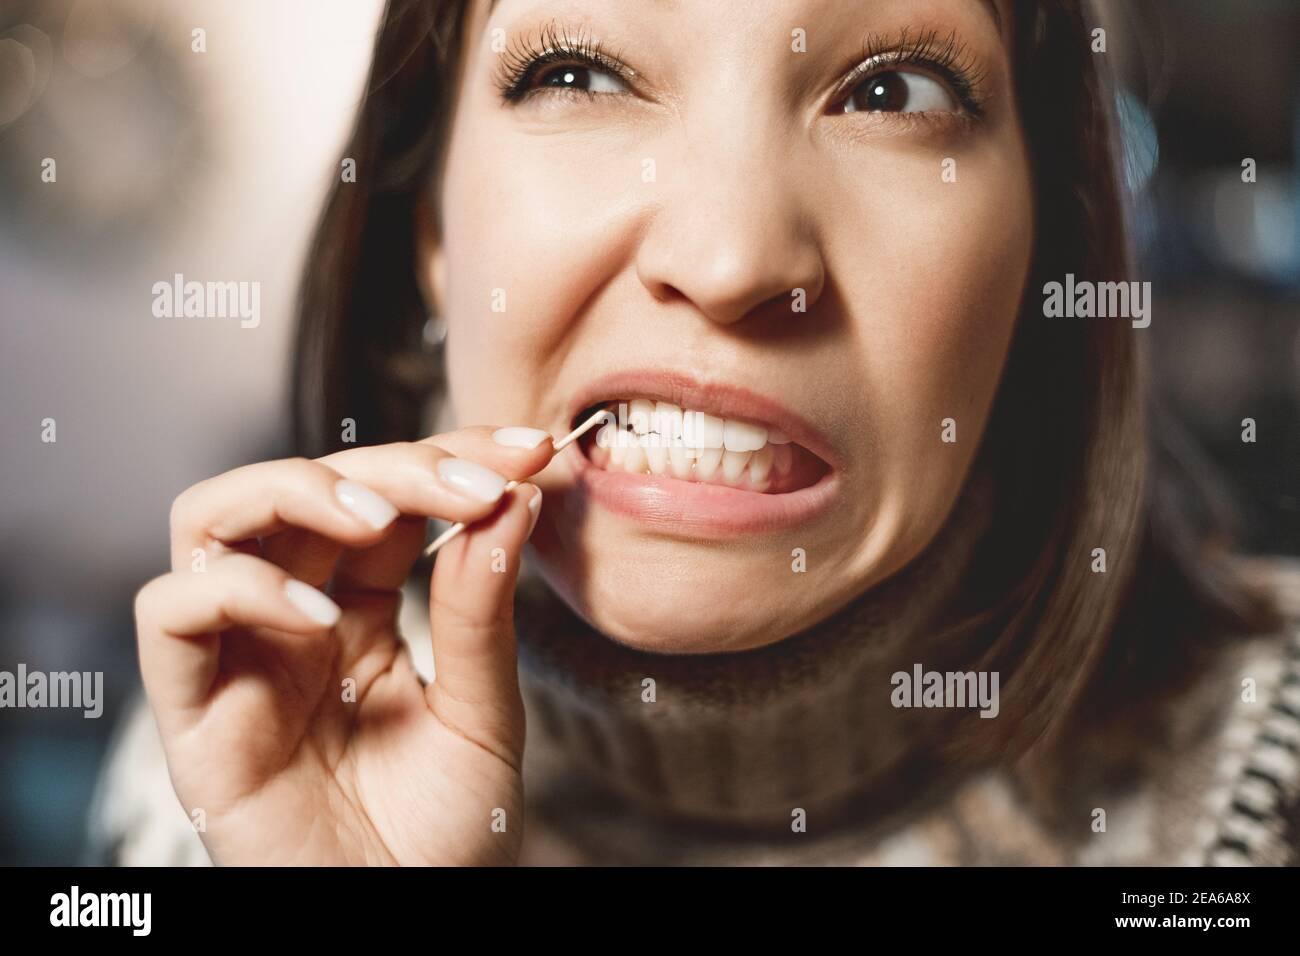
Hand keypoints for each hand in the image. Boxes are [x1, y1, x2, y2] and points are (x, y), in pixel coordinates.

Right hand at [133, 426, 552, 864]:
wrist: (406, 925)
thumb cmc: (445, 835)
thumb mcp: (482, 713)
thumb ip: (482, 611)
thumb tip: (512, 498)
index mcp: (363, 614)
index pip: (386, 498)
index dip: (449, 459)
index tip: (529, 451)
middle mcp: (293, 622)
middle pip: (304, 489)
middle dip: (392, 465)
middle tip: (473, 482)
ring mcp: (241, 659)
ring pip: (213, 519)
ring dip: (296, 490)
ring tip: (378, 516)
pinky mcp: (194, 711)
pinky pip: (172, 613)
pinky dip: (240, 589)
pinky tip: (324, 617)